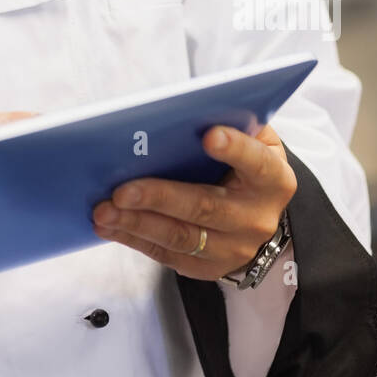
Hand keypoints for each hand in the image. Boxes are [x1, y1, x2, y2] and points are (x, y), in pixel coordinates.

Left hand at [91, 122, 295, 280]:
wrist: (258, 211)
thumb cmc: (244, 163)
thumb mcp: (251, 139)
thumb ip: (230, 122)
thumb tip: (182, 109)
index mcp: (273, 178)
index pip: (256, 162)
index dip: (235, 148)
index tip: (209, 136)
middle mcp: (257, 218)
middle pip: (205, 206)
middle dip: (159, 197)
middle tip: (121, 190)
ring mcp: (235, 248)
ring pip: (181, 236)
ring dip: (137, 223)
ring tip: (104, 211)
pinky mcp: (210, 267)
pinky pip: (168, 255)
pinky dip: (135, 239)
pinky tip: (110, 226)